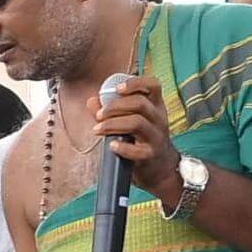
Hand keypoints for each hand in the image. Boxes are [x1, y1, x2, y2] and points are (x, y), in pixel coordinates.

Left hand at [91, 70, 182, 206]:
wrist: (160, 168)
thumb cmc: (141, 140)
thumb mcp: (130, 122)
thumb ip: (110, 111)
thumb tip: (92, 101)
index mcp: (155, 106)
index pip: (153, 85)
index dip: (136, 83)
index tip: (117, 89)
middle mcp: (158, 118)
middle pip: (140, 103)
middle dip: (115, 106)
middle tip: (98, 115)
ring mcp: (156, 137)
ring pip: (137, 122)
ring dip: (112, 124)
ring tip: (97, 129)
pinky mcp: (151, 155)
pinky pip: (137, 150)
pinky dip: (122, 147)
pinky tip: (111, 146)